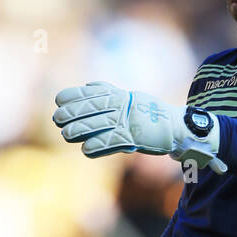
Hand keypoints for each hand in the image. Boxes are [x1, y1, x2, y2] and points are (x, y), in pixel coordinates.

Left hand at [52, 82, 226, 172]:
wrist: (178, 128)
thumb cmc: (152, 115)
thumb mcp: (130, 99)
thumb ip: (110, 93)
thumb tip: (89, 86)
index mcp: (122, 96)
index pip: (94, 94)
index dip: (75, 96)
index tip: (58, 99)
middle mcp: (125, 107)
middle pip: (95, 108)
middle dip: (75, 113)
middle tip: (57, 118)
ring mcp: (131, 122)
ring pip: (102, 125)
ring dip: (83, 130)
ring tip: (66, 134)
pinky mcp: (137, 139)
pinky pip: (115, 142)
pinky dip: (100, 146)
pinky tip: (86, 150)